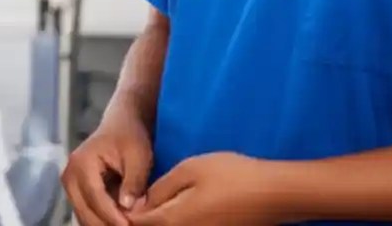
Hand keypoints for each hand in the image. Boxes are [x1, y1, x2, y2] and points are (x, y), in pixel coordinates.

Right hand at [61, 104, 153, 224]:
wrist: (121, 125)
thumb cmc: (130, 137)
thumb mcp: (138, 156)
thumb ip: (133, 181)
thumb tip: (128, 208)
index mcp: (82, 162)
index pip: (94, 196)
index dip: (111, 215)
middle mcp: (69, 175)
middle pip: (83, 210)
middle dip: (105, 224)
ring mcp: (70, 184)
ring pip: (82, 215)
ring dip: (101, 224)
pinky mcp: (76, 191)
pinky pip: (85, 212)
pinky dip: (99, 220)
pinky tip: (117, 223)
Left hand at [129, 152, 285, 225]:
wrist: (273, 194)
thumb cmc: (232, 176)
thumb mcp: (190, 170)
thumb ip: (160, 189)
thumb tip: (137, 204)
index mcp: (172, 220)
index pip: (136, 223)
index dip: (123, 213)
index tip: (119, 199)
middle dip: (139, 219)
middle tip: (134, 202)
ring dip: (157, 221)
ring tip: (153, 205)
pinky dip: (173, 223)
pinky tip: (176, 209)